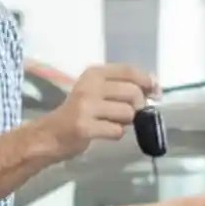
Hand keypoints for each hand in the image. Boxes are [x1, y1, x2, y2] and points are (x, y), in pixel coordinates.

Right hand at [36, 64, 158, 159]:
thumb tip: (154, 89)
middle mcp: (90, 86)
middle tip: (130, 114)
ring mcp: (86, 107)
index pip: (129, 71)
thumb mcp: (95, 91)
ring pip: (128, 112)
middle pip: (133, 92)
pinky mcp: (85, 127)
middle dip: (138, 106)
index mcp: (94, 73)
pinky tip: (104, 132)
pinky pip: (117, 131)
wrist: (49, 135)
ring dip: (126, 122)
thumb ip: (121, 87)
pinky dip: (117, 134)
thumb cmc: (77, 112)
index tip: (155, 93)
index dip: (147, 81)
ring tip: (111, 123)